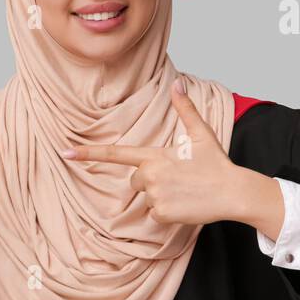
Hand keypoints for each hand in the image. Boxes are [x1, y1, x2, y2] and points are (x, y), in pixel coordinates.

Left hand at [58, 79, 252, 226]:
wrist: (234, 192)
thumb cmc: (216, 163)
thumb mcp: (201, 134)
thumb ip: (185, 110)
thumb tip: (177, 84)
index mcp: (155, 156)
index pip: (116, 154)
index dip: (89, 153)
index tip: (66, 153)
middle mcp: (151, 175)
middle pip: (135, 181)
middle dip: (151, 181)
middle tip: (178, 178)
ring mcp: (155, 196)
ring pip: (146, 199)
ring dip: (161, 197)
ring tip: (184, 191)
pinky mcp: (162, 214)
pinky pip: (155, 215)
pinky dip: (168, 213)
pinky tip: (185, 205)